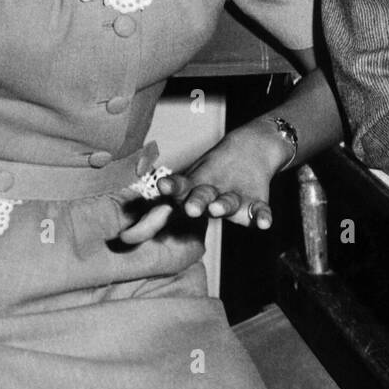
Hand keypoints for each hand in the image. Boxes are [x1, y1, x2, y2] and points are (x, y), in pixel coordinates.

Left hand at [117, 122, 289, 245]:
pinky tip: (264, 225)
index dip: (172, 188)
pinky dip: (262, 216)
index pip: (179, 187)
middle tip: (190, 208)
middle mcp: (211, 190)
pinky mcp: (255, 201)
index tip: (163, 187)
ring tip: (218, 210)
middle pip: (203, 194)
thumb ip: (155, 219)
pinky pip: (259, 210)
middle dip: (196, 201)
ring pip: (229, 200)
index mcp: (191, 187)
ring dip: (223, 205)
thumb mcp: (183, 194)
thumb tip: (124, 238)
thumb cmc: (206, 181)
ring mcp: (234, 195)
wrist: (250, 149)